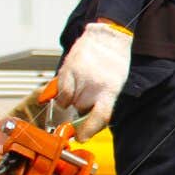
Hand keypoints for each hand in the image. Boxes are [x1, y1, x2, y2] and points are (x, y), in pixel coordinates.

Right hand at [55, 21, 132, 138]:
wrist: (107, 37)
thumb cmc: (114, 62)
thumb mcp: (115, 85)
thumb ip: (102, 103)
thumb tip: (87, 123)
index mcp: (109, 89)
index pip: (99, 116)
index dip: (89, 130)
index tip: (82, 137)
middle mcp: (93, 83)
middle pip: (81, 110)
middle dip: (83, 110)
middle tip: (88, 99)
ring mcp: (78, 76)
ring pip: (68, 102)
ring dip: (72, 100)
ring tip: (81, 88)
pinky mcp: (67, 69)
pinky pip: (60, 91)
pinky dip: (62, 94)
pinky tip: (70, 87)